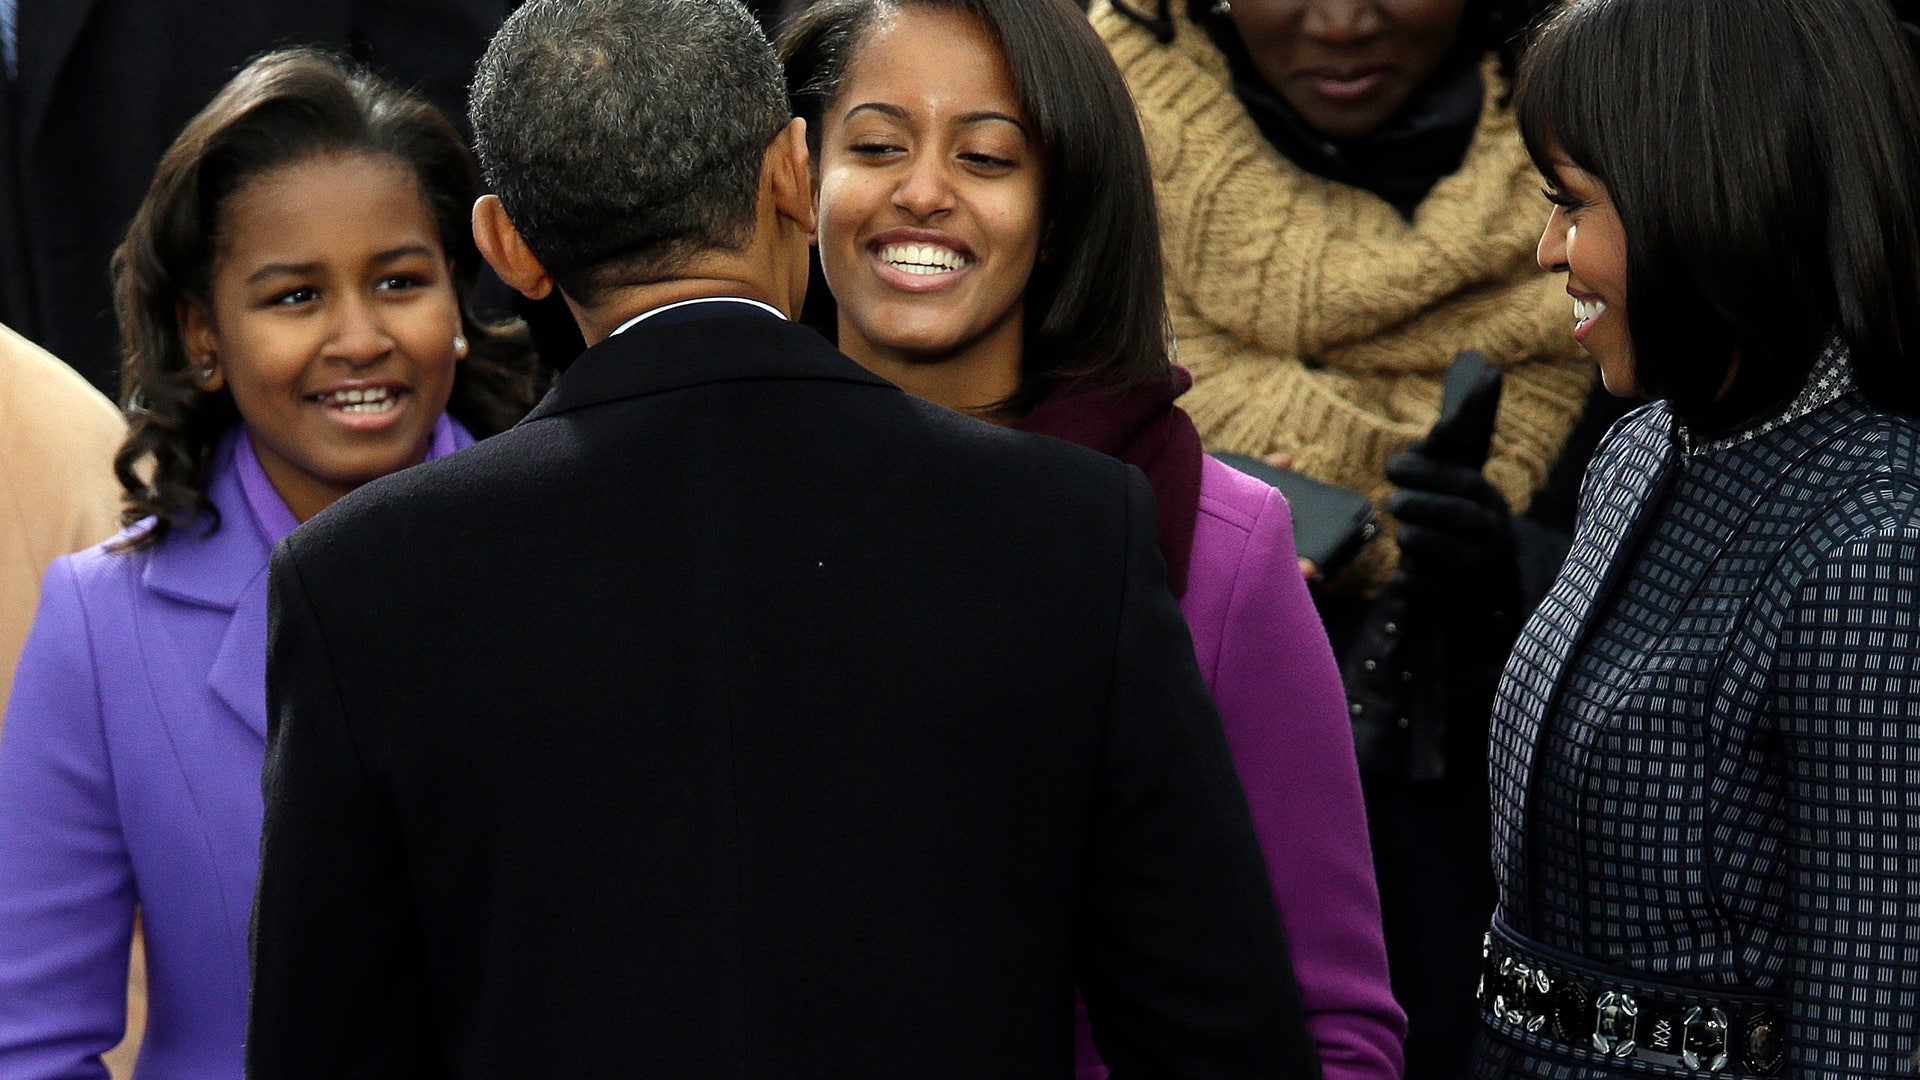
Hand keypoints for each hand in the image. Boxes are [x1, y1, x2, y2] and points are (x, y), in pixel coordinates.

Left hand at [1384, 449, 1515, 609]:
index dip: (1428, 472)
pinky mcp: (1459, 597)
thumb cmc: (1457, 511)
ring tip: (1404, 533)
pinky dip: (1412, 576)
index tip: (1393, 465)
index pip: (1464, 481)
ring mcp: (1479, 568)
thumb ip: (1456, 438)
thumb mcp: (1457, 478)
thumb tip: (1484, 374)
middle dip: (1422, 506)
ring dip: (1417, 539)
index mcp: (1489, 501)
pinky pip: (1430, 586)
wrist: (1482, 577)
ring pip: (1447, 553)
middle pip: (1460, 517)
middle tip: (1393, 501)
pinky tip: (1406, 568)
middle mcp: (1491, 534)